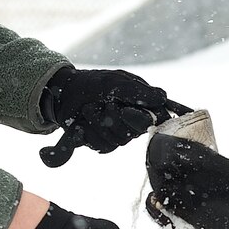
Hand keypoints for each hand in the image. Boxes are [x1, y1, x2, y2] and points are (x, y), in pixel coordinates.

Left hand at [39, 66, 180, 166]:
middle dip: (113, 117)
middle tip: (104, 103)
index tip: (125, 110)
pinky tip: (82, 123)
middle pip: (133, 133)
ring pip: (115, 139)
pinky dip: (88, 132)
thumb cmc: (94, 84)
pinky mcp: (102, 144)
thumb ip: (139, 91)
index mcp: (141, 106)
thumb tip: (163, 98)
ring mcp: (118, 135)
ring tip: (89, 108)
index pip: (153, 120)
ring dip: (97, 121)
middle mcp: (133, 123)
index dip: (140, 119)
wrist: (65, 92)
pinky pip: (100, 145)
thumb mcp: (115, 82)